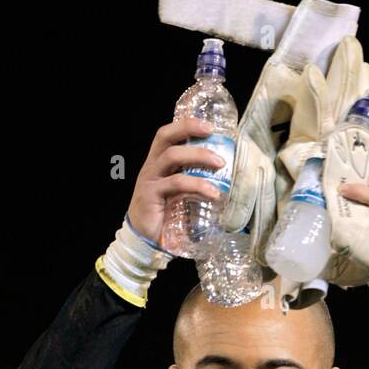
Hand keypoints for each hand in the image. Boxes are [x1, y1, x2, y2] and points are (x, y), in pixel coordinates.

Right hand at [126, 118, 226, 247]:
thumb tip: (224, 178)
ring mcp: (149, 180)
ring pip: (172, 156)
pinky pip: (176, 184)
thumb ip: (193, 183)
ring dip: (198, 156)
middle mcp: (151, 167)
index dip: (186, 125)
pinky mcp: (150, 196)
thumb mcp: (180, 196)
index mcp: (157, 164)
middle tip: (214, 134)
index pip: (168, 135)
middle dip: (190, 130)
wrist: (144, 243)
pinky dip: (197, 186)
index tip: (210, 126)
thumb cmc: (165, 218)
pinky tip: (213, 193)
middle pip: (166, 137)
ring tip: (220, 164)